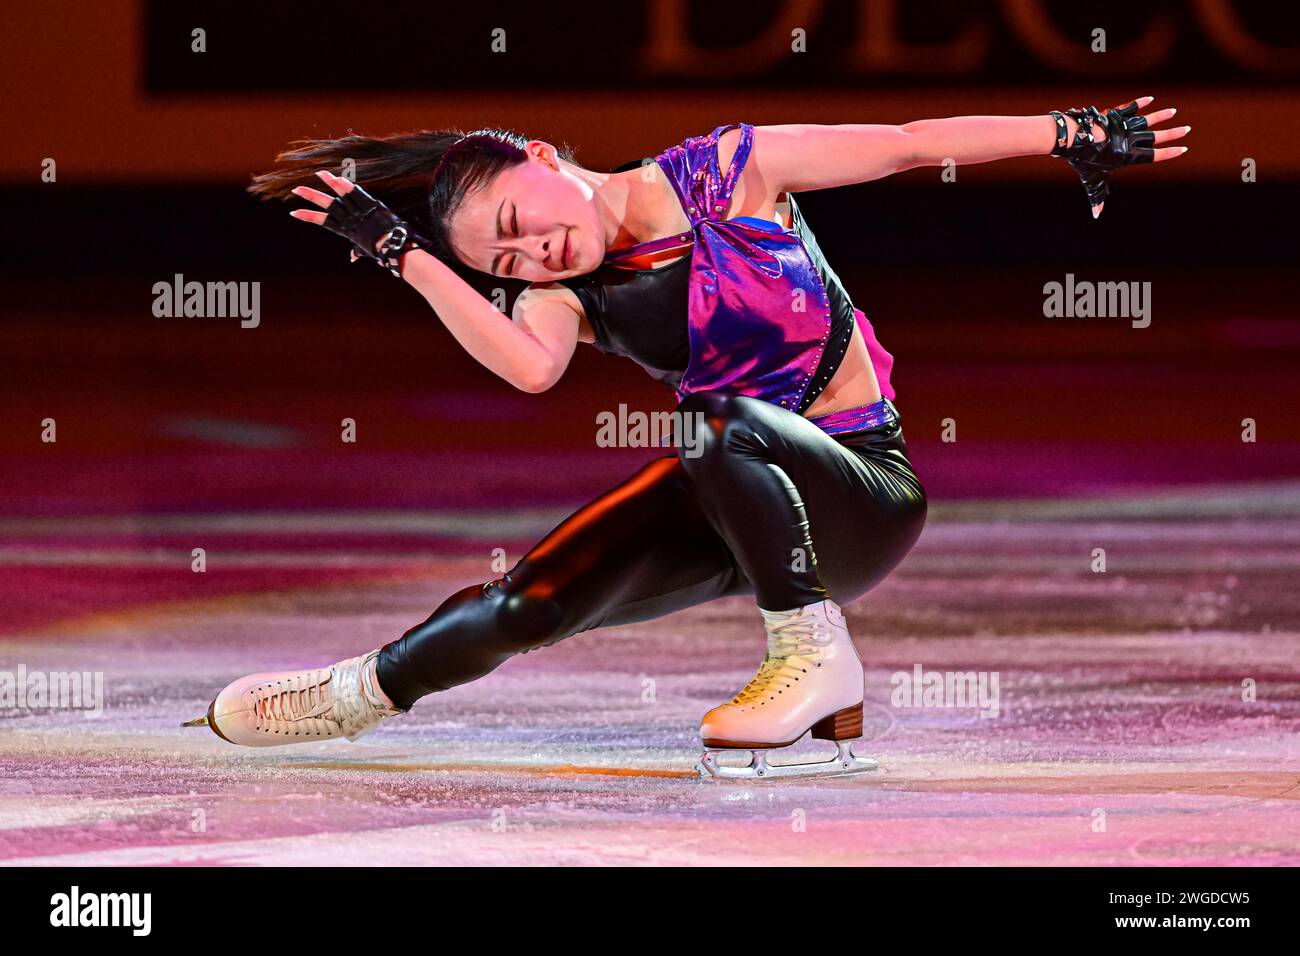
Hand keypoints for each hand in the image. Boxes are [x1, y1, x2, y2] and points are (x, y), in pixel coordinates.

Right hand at [290, 170, 408, 262]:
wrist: (394, 246)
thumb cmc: (380, 249)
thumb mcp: (366, 250)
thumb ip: (357, 251)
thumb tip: (352, 258)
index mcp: (346, 230)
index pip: (324, 221)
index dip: (309, 216)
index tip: (294, 212)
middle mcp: (350, 220)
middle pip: (327, 205)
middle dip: (311, 197)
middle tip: (296, 190)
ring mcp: (360, 212)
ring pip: (341, 195)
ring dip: (330, 183)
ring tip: (319, 173)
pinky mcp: (371, 205)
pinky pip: (357, 194)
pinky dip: (348, 186)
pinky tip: (338, 178)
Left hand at [1053, 96, 1189, 217]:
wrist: (1073, 139)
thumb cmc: (1083, 162)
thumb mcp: (1092, 181)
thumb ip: (1098, 196)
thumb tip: (1096, 215)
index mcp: (1127, 156)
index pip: (1153, 155)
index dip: (1169, 153)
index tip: (1183, 149)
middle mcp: (1129, 140)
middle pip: (1155, 136)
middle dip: (1172, 133)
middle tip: (1187, 129)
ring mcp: (1122, 126)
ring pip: (1146, 120)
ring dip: (1160, 116)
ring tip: (1173, 111)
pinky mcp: (1114, 115)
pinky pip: (1129, 108)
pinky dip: (1139, 104)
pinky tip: (1150, 99)